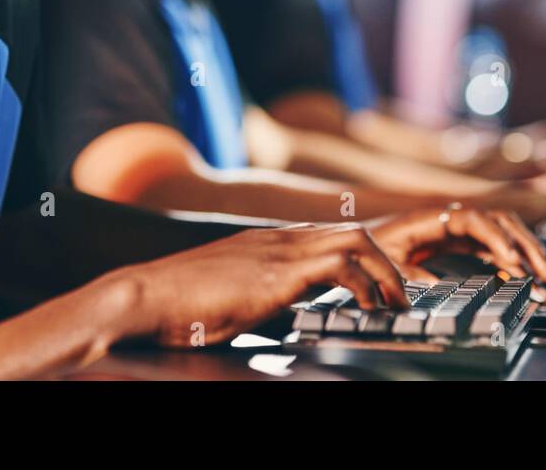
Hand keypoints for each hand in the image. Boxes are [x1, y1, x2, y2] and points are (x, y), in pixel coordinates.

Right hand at [132, 224, 407, 346]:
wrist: (143, 297)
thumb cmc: (178, 306)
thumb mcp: (233, 297)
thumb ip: (262, 296)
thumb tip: (281, 314)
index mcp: (269, 243)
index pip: (332, 237)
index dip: (367, 261)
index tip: (386, 288)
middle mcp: (280, 239)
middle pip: (353, 231)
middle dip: (388, 263)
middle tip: (402, 296)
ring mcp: (280, 251)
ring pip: (355, 240)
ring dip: (386, 273)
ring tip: (396, 304)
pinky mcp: (277, 273)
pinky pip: (340, 265)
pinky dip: (365, 285)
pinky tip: (368, 309)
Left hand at [366, 205, 545, 282]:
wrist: (359, 244)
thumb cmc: (370, 248)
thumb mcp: (386, 262)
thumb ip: (411, 273)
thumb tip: (439, 285)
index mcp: (431, 218)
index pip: (472, 218)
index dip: (494, 236)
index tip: (510, 258)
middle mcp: (450, 220)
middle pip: (497, 222)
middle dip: (524, 243)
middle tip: (544, 270)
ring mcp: (458, 231)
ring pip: (502, 233)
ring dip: (526, 251)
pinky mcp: (461, 245)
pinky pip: (493, 249)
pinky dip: (513, 261)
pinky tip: (528, 278)